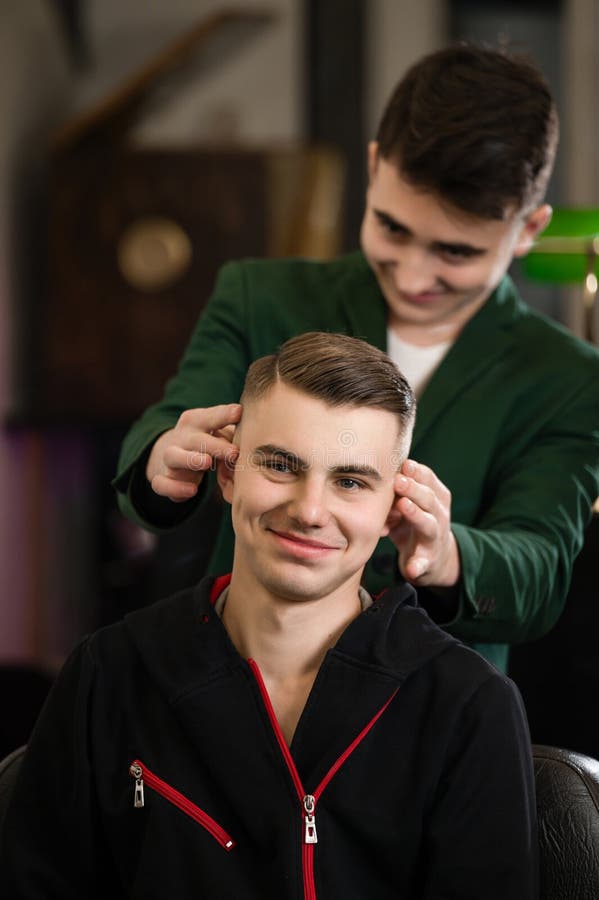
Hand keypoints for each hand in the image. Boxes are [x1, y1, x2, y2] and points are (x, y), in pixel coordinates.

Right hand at [146, 404, 241, 501]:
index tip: (239, 413)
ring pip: (173, 456)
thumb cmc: (205, 443)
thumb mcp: (217, 434)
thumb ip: (233, 433)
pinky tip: (192, 490)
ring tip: (208, 463)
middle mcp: (181, 438)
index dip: (223, 415)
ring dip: (190, 459)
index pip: (209, 417)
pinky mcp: (162, 478)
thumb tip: (260, 436)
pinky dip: (175, 487)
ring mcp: (169, 458)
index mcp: (195, 422)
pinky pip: (163, 483)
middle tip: (234, 452)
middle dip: (214, 445)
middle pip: (195, 439)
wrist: (171, 457)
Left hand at [386, 459, 459, 587]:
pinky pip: (423, 563)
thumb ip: (396, 492)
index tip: (404, 463)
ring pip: (428, 525)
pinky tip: (411, 568)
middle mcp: (439, 516)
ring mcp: (434, 538)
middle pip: (429, 499)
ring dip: (416, 515)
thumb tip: (373, 476)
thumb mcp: (408, 504)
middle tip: (398, 480)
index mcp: (435, 499)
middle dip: (414, 489)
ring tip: (403, 506)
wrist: (434, 558)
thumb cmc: (415, 523)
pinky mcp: (428, 561)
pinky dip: (417, 565)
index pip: (429, 480)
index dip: (417, 472)